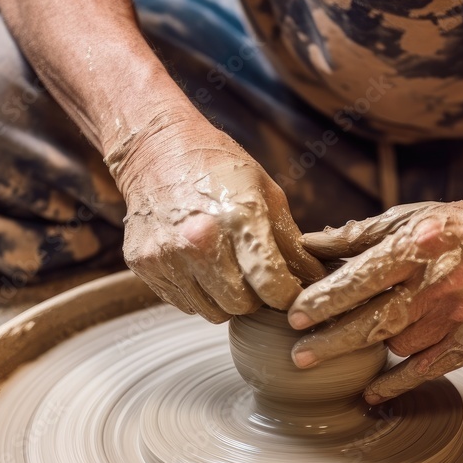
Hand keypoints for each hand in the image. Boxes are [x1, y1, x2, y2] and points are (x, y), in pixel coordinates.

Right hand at [105, 113, 324, 321]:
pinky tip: (196, 263)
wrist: (156, 150)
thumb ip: (291, 242)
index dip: (286, 295)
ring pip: (212, 312)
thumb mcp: (266, 194)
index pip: (272, 286)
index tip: (288, 290)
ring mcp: (166, 256)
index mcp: (238, 217)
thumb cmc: (219, 169)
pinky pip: (184, 303)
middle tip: (254, 274)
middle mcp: (198, 240)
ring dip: (224, 298)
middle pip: (242, 306)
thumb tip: (318, 281)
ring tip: (224, 266)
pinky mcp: (144, 266)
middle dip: (254, 297)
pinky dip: (197, 292)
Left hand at [286, 195, 462, 402]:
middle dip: (330, 343)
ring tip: (340, 351)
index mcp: (417, 247)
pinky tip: (370, 392)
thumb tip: (309, 243)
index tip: (293, 315)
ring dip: (368, 349)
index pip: (360, 279)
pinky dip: (396, 383)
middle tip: (298, 357)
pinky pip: (427, 371)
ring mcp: (459, 318)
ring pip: (397, 346)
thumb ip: (359, 236)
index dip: (324, 300)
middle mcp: (437, 285)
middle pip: (372, 322)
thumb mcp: (413, 218)